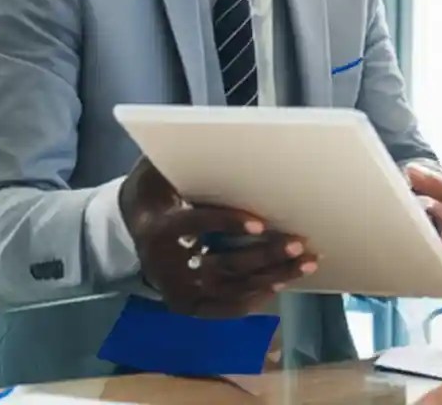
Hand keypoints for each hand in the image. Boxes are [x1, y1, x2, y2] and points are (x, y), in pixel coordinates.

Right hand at [119, 157, 318, 317]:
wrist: (135, 221)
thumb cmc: (159, 188)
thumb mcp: (161, 167)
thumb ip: (182, 156)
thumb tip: (213, 134)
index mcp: (160, 227)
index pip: (196, 224)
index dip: (228, 223)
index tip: (260, 223)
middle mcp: (165, 264)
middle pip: (224, 264)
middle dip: (266, 255)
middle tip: (300, 243)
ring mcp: (177, 289)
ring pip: (232, 289)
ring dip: (273, 277)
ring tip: (306, 263)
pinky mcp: (186, 304)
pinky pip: (225, 308)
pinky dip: (255, 298)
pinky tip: (281, 283)